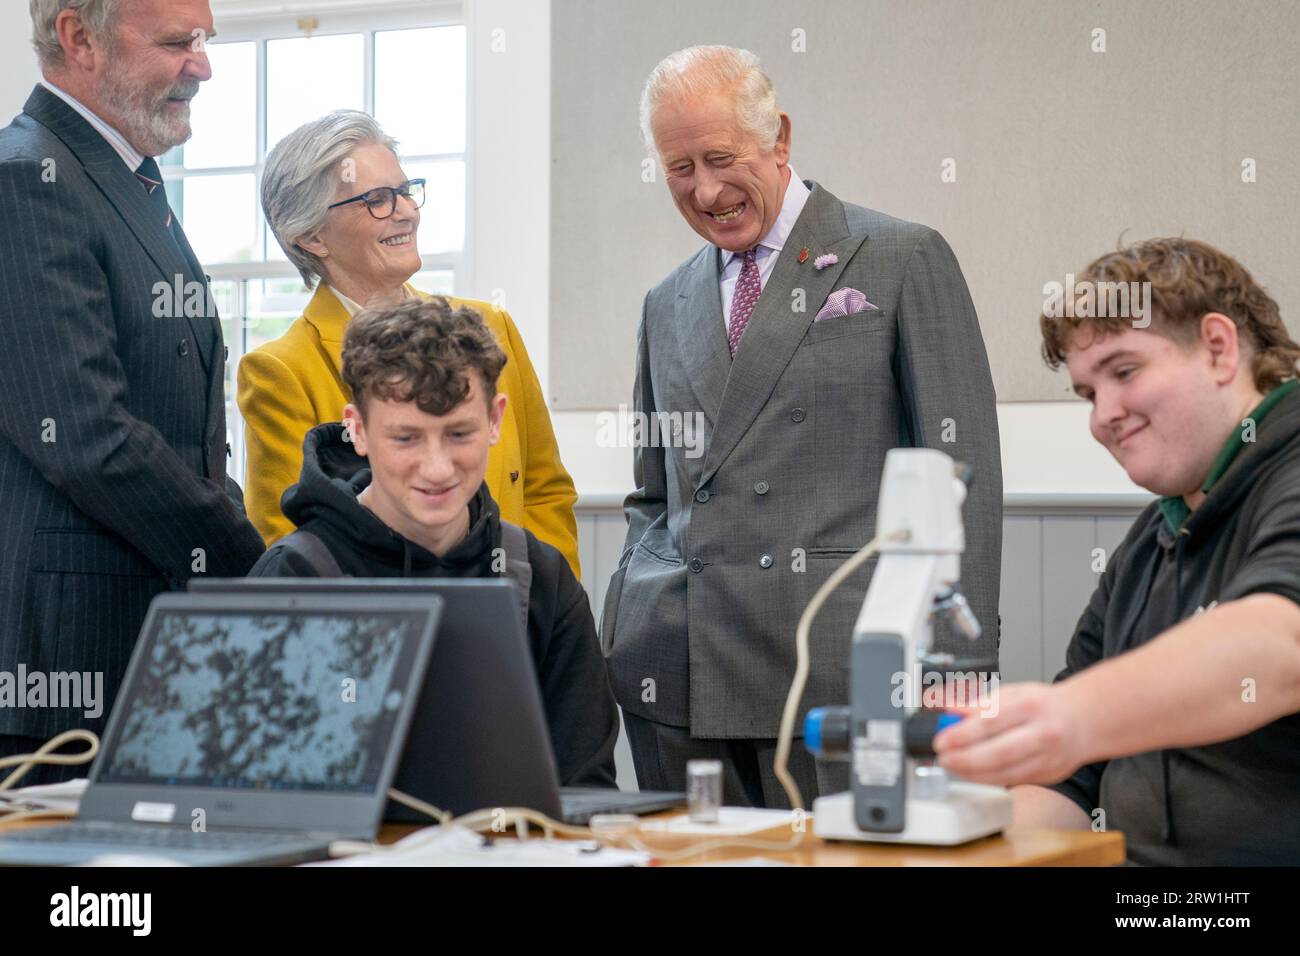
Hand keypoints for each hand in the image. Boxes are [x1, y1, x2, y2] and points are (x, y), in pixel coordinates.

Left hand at [931, 682, 1089, 785]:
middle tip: (943, 757)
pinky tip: (972, 774)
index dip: (962, 734)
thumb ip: (979, 704)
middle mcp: (1042, 733)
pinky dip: (988, 780)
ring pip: (1006, 773)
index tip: (941, 740)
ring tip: (952, 766)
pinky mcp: (1049, 775)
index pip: (990, 722)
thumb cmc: (1045, 705)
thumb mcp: (1012, 693)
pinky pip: (1013, 781)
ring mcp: (1048, 758)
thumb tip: (947, 709)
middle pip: (998, 753)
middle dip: (965, 759)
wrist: (1084, 720)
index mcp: (1030, 706)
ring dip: (972, 773)